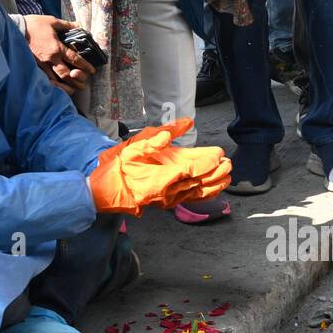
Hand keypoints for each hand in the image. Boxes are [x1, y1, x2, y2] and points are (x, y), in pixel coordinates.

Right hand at [25, 16, 96, 93]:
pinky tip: (59, 88)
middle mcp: (50, 59)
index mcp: (57, 48)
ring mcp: (41, 65)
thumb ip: (66, 25)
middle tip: (84, 84)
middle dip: (77, 80)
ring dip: (67, 86)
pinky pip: (45, 79)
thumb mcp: (52, 21)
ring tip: (74, 89)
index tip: (92, 71)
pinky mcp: (34, 67)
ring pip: (56, 80)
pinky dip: (53, 85)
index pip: (75, 59)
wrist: (15, 29)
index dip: (85, 66)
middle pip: (67, 74)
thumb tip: (78, 25)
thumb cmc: (34, 24)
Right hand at [88, 118, 230, 214]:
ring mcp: (167, 200)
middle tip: (229, 163)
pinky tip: (213, 191)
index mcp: (160, 177)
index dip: (208, 161)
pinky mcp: (166, 204)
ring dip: (214, 185)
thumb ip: (155, 139)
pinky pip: (189, 200)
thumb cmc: (116, 169)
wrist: (102, 193)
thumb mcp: (132, 148)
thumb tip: (177, 128)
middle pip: (199, 182)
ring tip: (228, 176)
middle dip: (217, 172)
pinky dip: (204, 195)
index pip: (192, 169)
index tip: (219, 153)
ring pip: (197, 193)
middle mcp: (167, 191)